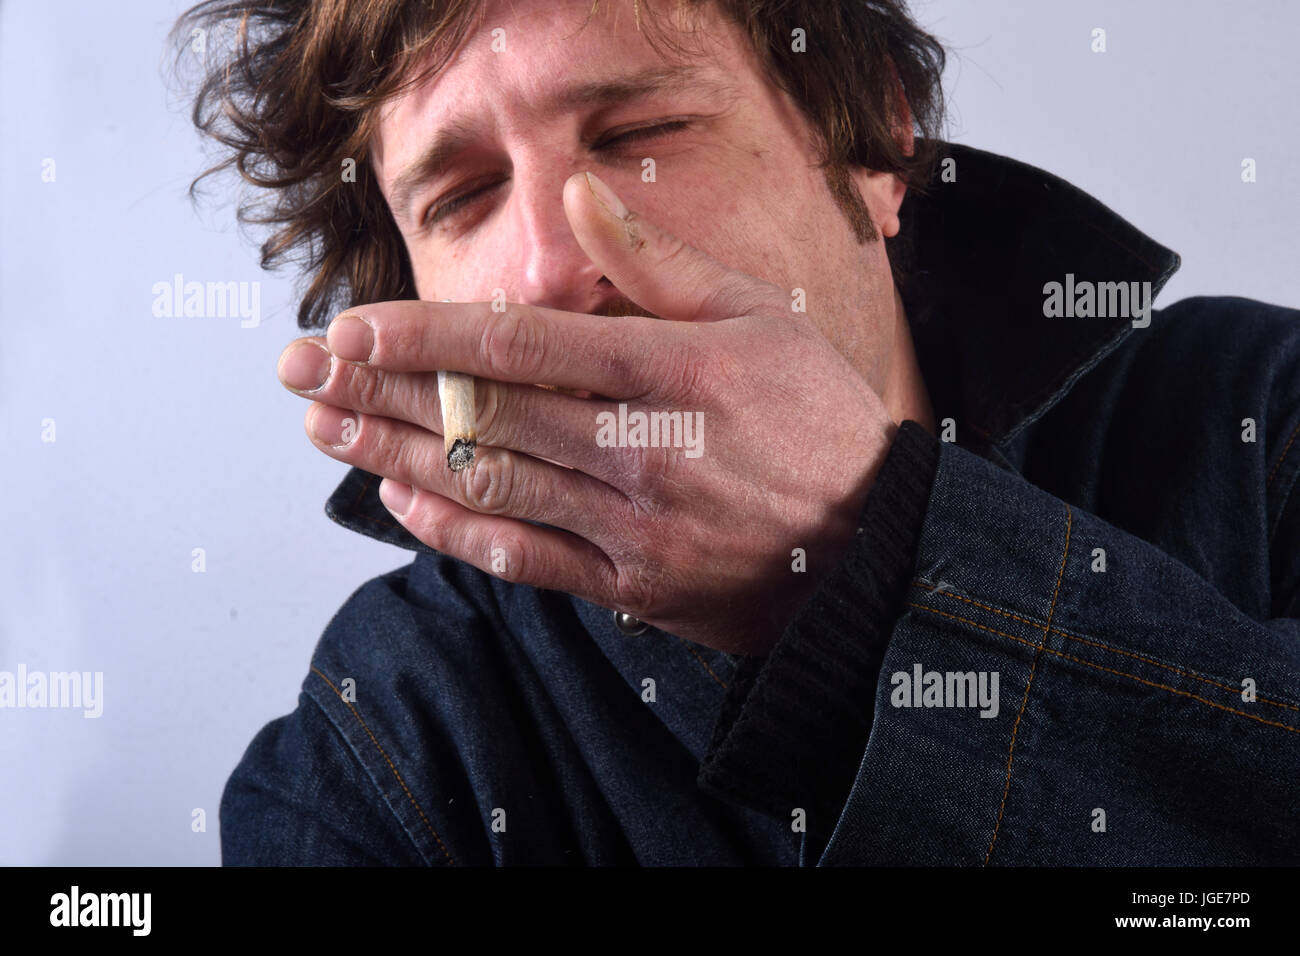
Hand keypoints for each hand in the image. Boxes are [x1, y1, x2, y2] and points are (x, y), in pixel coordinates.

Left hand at [276, 171, 897, 654]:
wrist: (877, 551)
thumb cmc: (818, 422)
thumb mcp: (759, 318)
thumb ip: (659, 260)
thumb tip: (575, 199)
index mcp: (672, 371)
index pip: (520, 344)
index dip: (423, 334)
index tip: (352, 326)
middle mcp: (641, 450)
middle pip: (481, 414)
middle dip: (377, 388)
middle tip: (298, 370)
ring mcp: (631, 526)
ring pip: (487, 483)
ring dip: (391, 453)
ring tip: (321, 427)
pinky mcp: (629, 586)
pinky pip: (522, 558)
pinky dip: (454, 529)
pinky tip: (400, 498)